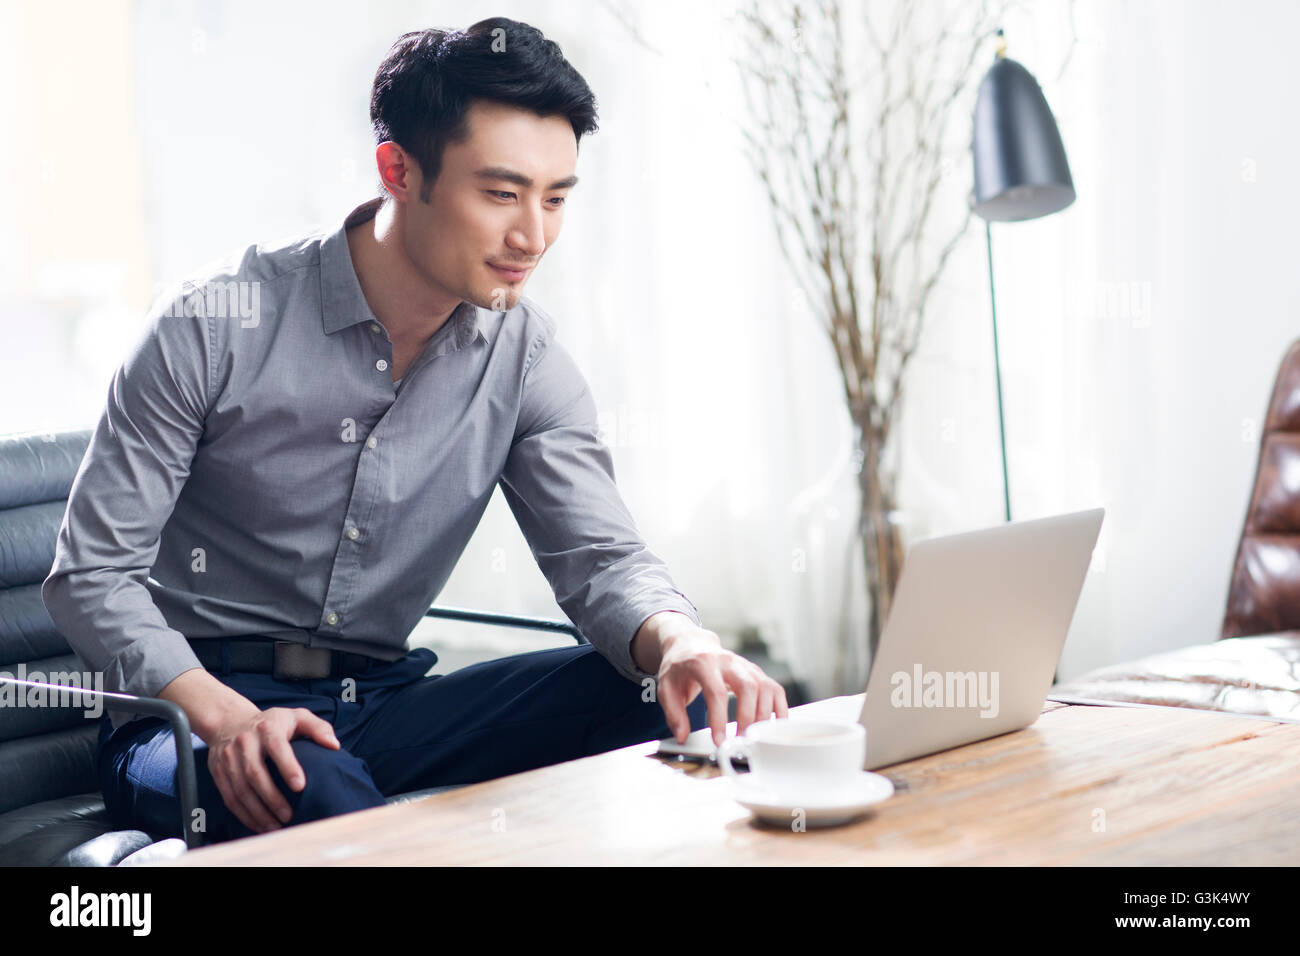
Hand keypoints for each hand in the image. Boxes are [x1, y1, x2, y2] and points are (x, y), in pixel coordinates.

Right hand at [208, 706, 340, 833]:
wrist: (230, 722)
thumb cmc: (272, 723)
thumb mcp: (297, 716)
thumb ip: (318, 728)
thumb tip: (334, 745)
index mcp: (267, 728)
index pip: (277, 747)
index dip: (287, 766)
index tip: (300, 786)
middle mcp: (244, 742)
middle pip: (255, 773)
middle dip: (272, 798)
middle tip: (289, 815)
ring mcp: (228, 757)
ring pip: (240, 789)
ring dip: (257, 812)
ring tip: (275, 826)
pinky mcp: (218, 772)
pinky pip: (230, 797)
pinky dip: (244, 814)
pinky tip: (259, 825)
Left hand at [639, 615, 788, 747]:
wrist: (691, 644)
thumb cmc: (680, 666)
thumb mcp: (666, 687)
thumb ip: (674, 713)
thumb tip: (682, 736)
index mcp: (703, 663)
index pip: (716, 691)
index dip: (720, 718)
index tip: (719, 740)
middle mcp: (728, 661)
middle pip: (748, 687)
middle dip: (747, 717)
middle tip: (740, 740)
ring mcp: (745, 665)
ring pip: (765, 687)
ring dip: (763, 716)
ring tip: (754, 736)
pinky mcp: (755, 672)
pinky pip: (775, 689)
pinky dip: (779, 708)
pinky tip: (774, 726)